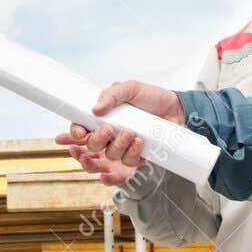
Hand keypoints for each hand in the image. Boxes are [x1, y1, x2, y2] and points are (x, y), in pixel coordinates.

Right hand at [52, 80, 183, 186]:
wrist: (176, 108)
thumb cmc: (151, 97)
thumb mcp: (130, 88)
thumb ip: (111, 95)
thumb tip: (95, 109)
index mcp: (102, 118)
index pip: (81, 129)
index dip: (75, 134)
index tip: (81, 132)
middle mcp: (110, 134)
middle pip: (92, 147)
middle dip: (97, 140)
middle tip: (108, 128)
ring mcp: (123, 147)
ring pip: (111, 155)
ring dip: (119, 145)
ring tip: (131, 132)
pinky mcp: (138, 156)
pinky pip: (129, 162)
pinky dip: (133, 153)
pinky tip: (140, 142)